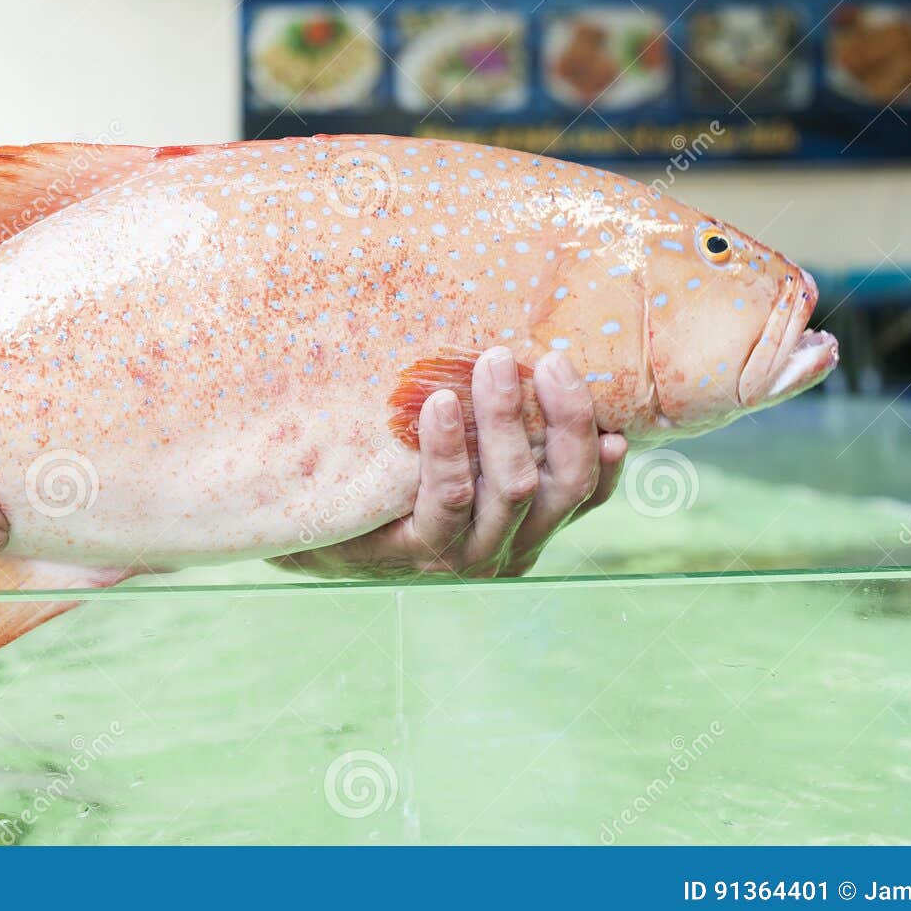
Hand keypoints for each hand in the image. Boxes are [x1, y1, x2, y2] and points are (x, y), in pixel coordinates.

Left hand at [274, 348, 625, 578]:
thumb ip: (487, 425)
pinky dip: (449, 448)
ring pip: (512, 486)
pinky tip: (438, 405)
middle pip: (563, 485)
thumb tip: (518, 353)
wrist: (306, 531)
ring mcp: (464, 556)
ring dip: (505, 419)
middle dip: (565, 418)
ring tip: (493, 362)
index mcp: (525, 524)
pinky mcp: (417, 554)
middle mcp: (506, 548)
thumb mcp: (447, 454)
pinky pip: (447, 497)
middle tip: (552, 361)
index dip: (602, 452)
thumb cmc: (386, 480)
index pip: (585, 490)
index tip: (605, 404)